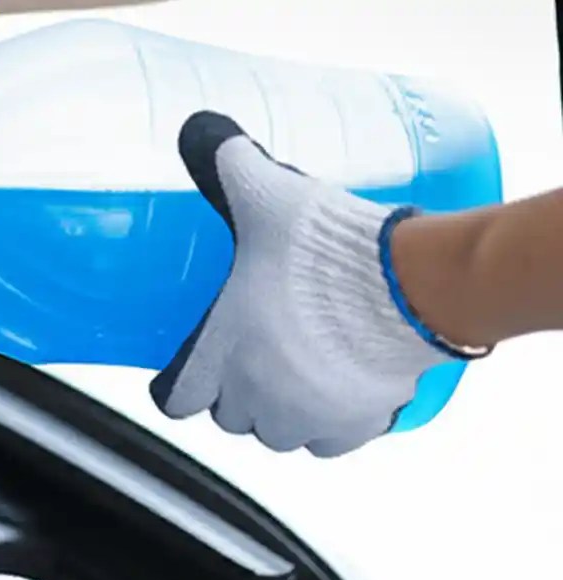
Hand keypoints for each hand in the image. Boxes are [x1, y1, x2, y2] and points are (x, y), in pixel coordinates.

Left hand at [151, 111, 455, 457]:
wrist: (410, 286)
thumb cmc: (326, 250)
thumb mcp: (263, 197)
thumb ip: (225, 165)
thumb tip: (198, 128)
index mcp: (219, 356)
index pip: (176, 399)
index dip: (181, 384)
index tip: (189, 370)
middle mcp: (255, 398)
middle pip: (230, 414)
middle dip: (235, 389)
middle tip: (254, 352)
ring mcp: (305, 417)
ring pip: (277, 433)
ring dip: (280, 409)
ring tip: (295, 370)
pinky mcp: (355, 424)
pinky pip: (328, 442)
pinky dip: (329, 424)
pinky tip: (336, 392)